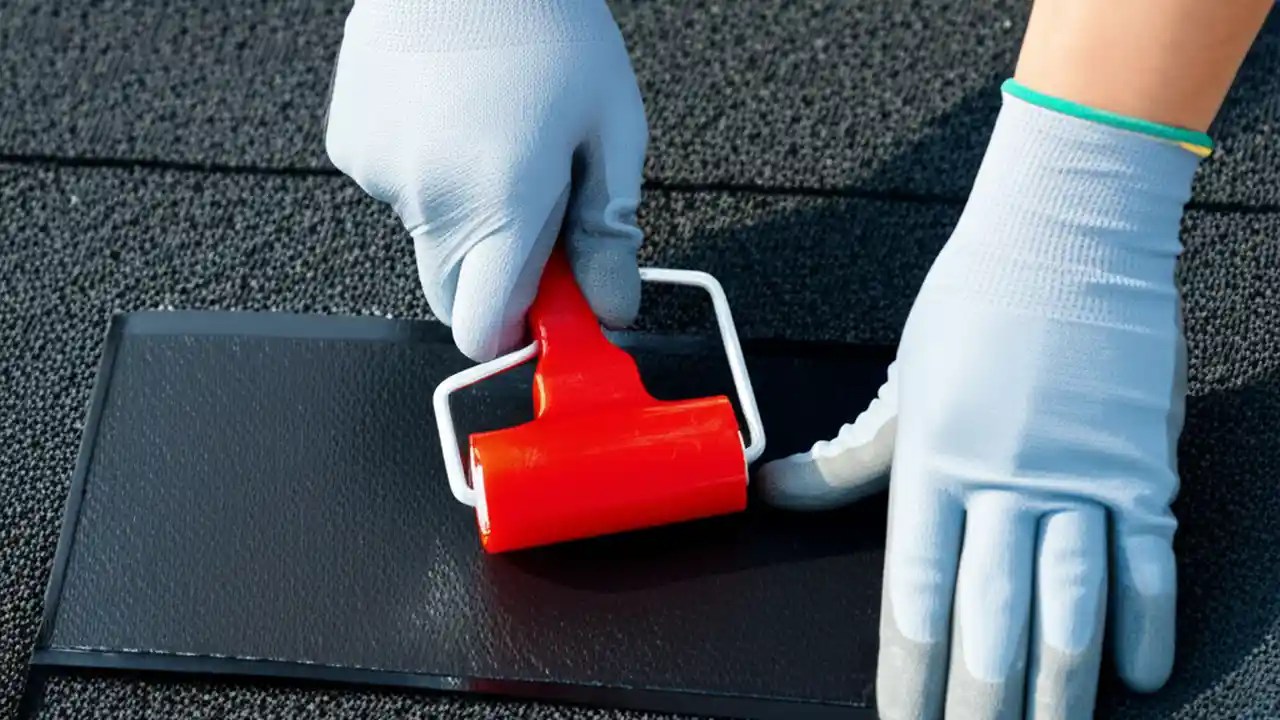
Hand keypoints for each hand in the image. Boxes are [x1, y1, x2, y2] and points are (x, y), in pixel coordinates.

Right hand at [325, 0, 646, 360]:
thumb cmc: (546, 23)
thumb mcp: (610, 128)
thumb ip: (608, 229)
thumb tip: (612, 304)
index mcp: (500, 203)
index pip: (483, 329)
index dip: (514, 327)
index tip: (544, 304)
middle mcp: (428, 198)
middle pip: (452, 290)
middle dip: (492, 267)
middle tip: (533, 198)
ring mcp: (379, 171)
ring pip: (426, 235)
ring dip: (461, 207)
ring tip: (491, 128)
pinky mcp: (348, 144)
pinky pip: (395, 188)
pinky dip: (425, 168)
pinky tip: (450, 112)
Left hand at [759, 96, 1193, 717]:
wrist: (1062, 231)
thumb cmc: (973, 301)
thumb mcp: (900, 382)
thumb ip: (844, 458)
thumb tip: (778, 493)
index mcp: (933, 462)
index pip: (916, 591)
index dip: (909, 669)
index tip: (903, 717)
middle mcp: (1002, 479)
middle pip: (990, 616)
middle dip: (977, 700)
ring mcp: (1078, 474)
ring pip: (1068, 604)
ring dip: (1057, 685)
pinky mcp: (1142, 463)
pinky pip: (1147, 560)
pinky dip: (1145, 622)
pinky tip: (1137, 675)